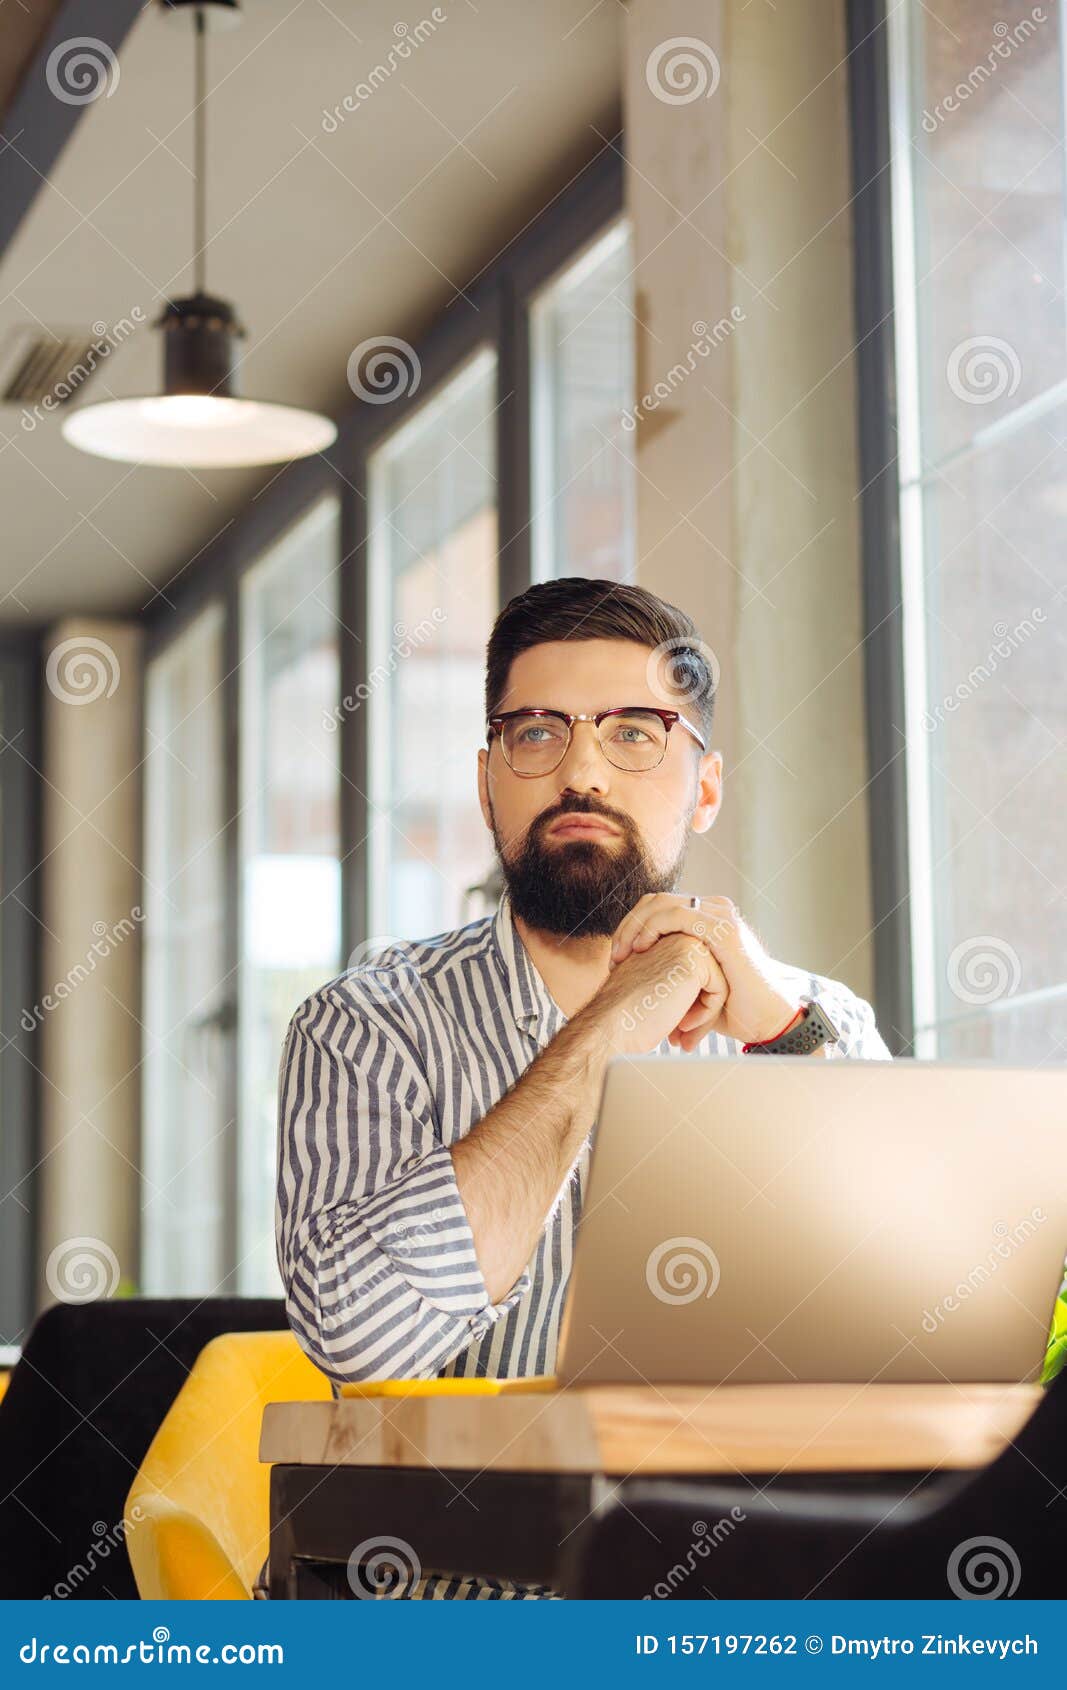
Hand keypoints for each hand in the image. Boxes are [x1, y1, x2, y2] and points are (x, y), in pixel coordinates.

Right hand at [588, 929, 727, 1056]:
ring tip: (683, 1034)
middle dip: (700, 1010)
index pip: (697, 974)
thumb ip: (676, 983)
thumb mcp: (654, 991)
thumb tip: (704, 996)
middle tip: (681, 1035)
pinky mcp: (694, 958)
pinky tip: (682, 1025)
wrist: (608, 1026)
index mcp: (662, 940)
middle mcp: (674, 934)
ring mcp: (684, 942)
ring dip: (704, 1015)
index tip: (675, 1028)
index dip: (690, 1005)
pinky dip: (706, 1014)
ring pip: (718, 982)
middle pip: (710, 977)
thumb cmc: (627, 1017)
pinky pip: (720, 989)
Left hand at [608, 892, 800, 1046]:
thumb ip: (670, 967)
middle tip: (615, 957)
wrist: (766, 1021)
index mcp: (707, 917)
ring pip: (661, 904)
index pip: (658, 906)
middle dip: (628, 926)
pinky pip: (677, 916)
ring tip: (623, 956)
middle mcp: (714, 910)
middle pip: (656, 901)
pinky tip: (640, 950)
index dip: (632, 927)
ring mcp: (721, 916)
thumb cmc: (732, 1009)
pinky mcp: (724, 929)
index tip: (617, 958)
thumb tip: (631, 976)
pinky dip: (651, 929)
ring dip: (635, 928)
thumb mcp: (694, 982)